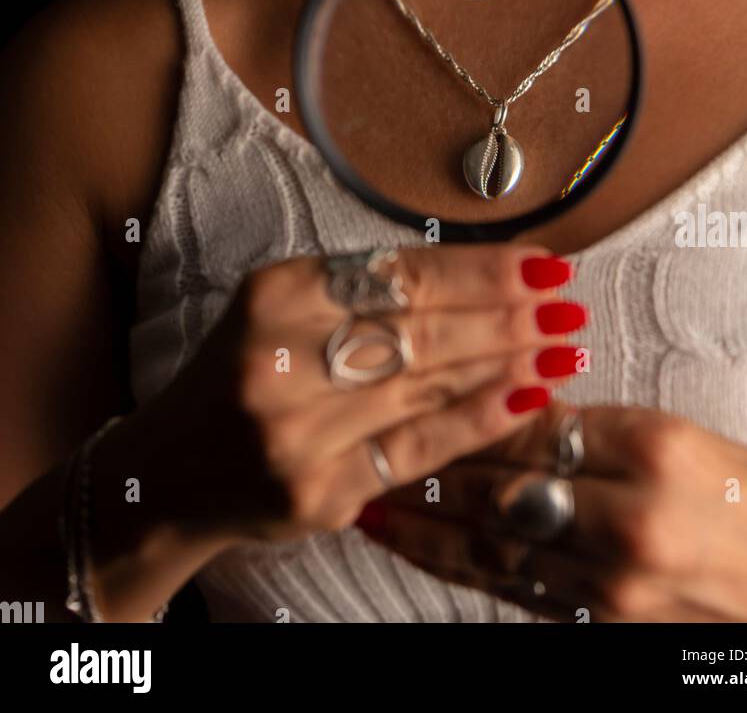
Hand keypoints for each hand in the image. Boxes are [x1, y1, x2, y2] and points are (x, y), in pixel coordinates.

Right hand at [117, 246, 586, 550]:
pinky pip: (417, 447)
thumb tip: (484, 275)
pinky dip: (477, 420)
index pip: (401, 273)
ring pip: (426, 385)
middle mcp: (281, 357)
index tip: (541, 262)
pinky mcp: (317, 490)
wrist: (171, 471)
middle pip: (421, 328)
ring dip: (507, 363)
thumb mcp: (285, 310)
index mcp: (276, 294)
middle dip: (507, 314)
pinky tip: (527, 398)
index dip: (480, 269)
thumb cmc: (247, 373)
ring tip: (564, 345)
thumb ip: (366, 291)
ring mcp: (298, 430)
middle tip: (569, 302)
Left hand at [355, 402, 746, 621]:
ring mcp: (615, 588)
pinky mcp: (605, 634)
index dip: (464, 402)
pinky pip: (515, 593)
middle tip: (365, 437)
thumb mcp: (691, 443)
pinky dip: (457, 568)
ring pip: (492, 544)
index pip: (529, 417)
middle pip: (498, 482)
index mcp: (654, 447)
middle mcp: (629, 518)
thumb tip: (516, 401)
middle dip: (426, 461)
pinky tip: (419, 548)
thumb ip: (598, 428)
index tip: (416, 387)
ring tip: (367, 495)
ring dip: (423, 520)